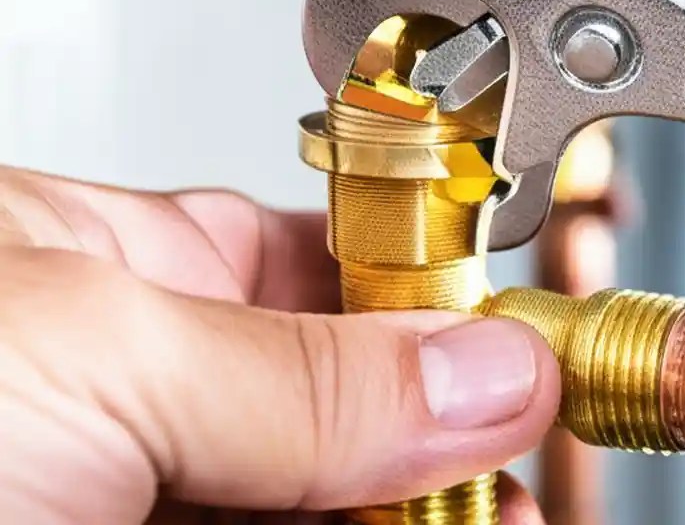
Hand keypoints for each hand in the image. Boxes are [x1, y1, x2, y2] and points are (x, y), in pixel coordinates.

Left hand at [0, 167, 558, 523]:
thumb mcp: (101, 356)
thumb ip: (309, 371)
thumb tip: (488, 370)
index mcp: (89, 265)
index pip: (314, 260)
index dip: (431, 295)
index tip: (519, 345)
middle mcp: (120, 388)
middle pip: (339, 397)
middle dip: (446, 429)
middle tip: (515, 459)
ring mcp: (127, 495)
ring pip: (331, 501)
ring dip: (436, 507)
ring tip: (498, 515)